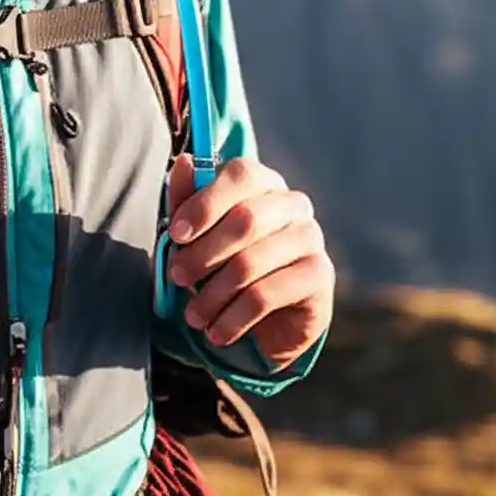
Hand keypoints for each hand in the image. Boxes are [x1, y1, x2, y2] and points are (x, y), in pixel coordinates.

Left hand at [166, 155, 334, 367]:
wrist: (267, 320)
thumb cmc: (226, 265)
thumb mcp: (198, 235)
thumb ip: (187, 200)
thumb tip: (183, 163)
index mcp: (265, 184)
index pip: (242, 175)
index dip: (205, 203)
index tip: (175, 234)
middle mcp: (294, 205)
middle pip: (247, 219)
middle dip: (203, 252)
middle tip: (176, 276)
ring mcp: (311, 238)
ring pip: (252, 263)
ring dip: (213, 294)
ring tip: (193, 316)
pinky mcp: (320, 276)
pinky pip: (267, 295)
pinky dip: (234, 318)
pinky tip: (217, 332)